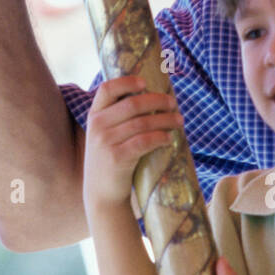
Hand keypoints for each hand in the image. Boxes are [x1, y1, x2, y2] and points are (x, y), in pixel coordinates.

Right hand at [83, 76, 181, 209]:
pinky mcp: (117, 158)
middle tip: (174, 103)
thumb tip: (150, 97)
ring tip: (180, 121)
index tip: (145, 82)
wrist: (101, 193)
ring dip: (165, 119)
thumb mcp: (106, 135)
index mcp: (94, 116)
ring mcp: (106, 142)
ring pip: (143, 122)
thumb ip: (118, 118)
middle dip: (157, 101)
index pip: (107, 89)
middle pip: (132, 104)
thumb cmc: (111, 160)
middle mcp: (97, 126)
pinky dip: (161, 137)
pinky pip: (145, 141)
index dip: (127, 82)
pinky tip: (170, 138)